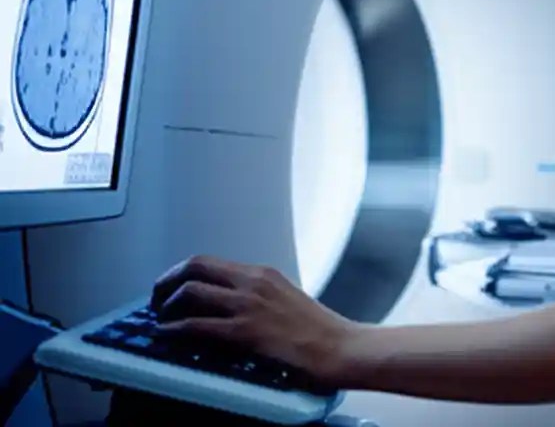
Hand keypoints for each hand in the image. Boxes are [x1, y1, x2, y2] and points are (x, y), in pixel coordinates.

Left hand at [150, 254, 358, 388]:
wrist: (342, 348)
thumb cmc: (320, 333)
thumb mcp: (286, 301)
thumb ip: (258, 299)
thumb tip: (225, 310)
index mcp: (264, 274)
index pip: (210, 261)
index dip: (181, 273)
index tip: (170, 288)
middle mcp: (254, 282)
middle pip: (194, 266)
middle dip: (166, 282)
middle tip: (156, 302)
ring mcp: (249, 305)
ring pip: (190, 292)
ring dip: (166, 307)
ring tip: (160, 321)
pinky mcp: (245, 331)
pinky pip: (196, 325)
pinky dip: (174, 329)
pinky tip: (166, 336)